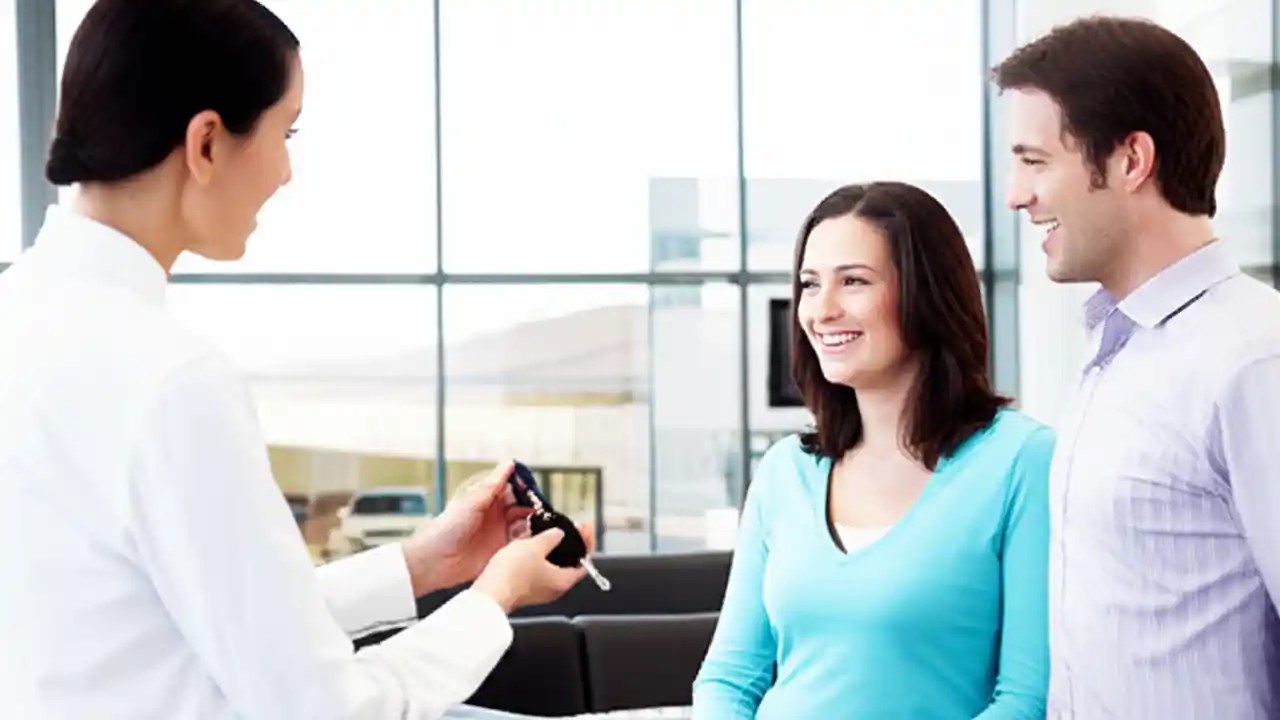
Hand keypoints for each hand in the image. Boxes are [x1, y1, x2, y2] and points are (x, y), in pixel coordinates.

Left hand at [401, 460, 532, 595]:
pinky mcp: (501, 550)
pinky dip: (525, 539)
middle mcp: (494, 514)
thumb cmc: (447, 528)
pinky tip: (524, 538)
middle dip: (530, 506)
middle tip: (538, 509)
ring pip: (523, 523)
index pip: (512, 488)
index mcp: (487, 499)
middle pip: (521, 506)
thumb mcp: (472, 502)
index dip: (524, 488)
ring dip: (529, 522)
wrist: (435, 560)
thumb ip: (493, 484)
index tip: (534, 490)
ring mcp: (498, 532)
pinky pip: (520, 542)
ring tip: (530, 524)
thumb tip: (508, 463)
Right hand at [472, 523, 594, 612]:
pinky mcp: (524, 589)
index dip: (587, 542)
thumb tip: (559, 533)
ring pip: (552, 567)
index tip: (586, 528)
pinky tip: (530, 546)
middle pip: (570, 564)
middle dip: (570, 545)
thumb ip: (552, 537)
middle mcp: (554, 589)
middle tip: (569, 529)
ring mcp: (539, 591)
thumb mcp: (536, 546)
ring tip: (547, 533)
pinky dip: (538, 557)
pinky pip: (537, 571)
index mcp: (563, 581)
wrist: (489, 592)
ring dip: (552, 550)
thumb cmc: (512, 574)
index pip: (585, 562)